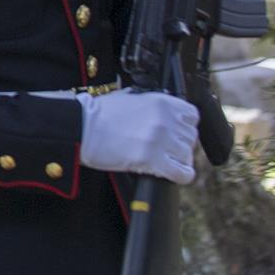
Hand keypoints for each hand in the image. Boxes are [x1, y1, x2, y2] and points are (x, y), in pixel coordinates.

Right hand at [79, 89, 200, 181]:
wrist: (82, 127)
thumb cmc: (99, 114)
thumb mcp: (131, 98)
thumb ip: (153, 106)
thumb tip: (165, 116)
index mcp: (161, 101)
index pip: (192, 116)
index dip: (186, 127)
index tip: (178, 134)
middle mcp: (164, 119)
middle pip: (191, 137)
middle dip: (181, 145)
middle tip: (167, 151)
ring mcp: (159, 139)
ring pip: (187, 156)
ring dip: (178, 161)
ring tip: (165, 162)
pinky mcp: (151, 159)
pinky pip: (181, 173)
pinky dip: (180, 176)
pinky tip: (172, 175)